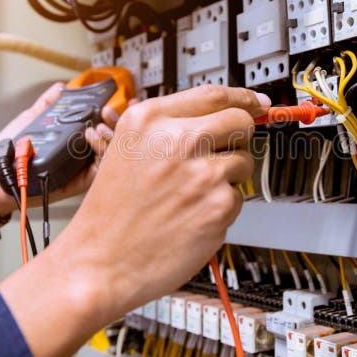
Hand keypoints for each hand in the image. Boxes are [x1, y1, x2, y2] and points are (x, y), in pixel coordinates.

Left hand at [0, 82, 122, 215]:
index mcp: (76, 140)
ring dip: (110, 137)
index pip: (102, 125)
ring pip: (111, 153)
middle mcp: (83, 154)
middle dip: (115, 122)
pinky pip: (101, 170)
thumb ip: (46, 105)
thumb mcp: (31, 121)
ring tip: (98, 127)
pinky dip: (103, 154)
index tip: (111, 102)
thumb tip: (60, 88)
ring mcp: (83, 168)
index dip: (112, 114)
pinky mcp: (81, 182)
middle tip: (107, 112)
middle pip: (112, 138)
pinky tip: (93, 141)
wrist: (0, 173)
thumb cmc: (13, 152)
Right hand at [0, 85, 270, 356]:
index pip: (213, 94)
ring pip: (243, 162)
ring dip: (227, 178)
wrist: (99, 262)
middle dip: (240, 137)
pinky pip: (237, 198)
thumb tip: (221, 115)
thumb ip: (170, 128)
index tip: (256, 102)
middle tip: (223, 154)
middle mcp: (176, 141)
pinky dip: (221, 209)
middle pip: (239, 121)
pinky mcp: (217, 206)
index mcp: (149, 120)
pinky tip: (191, 218)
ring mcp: (200, 174)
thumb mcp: (126, 150)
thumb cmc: (111, 214)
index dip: (241, 97)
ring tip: (190, 196)